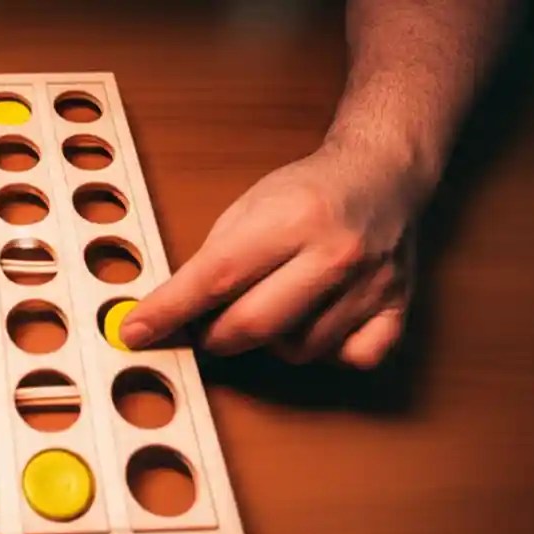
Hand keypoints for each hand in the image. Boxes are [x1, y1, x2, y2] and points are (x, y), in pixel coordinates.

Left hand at [120, 141, 423, 368]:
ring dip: (272, 342)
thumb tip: (166, 315)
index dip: (170, 311)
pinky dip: (328, 352)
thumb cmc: (306, 193)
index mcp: (291, 220)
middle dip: (215, 337)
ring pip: (298, 350)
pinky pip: (353, 359)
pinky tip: (319, 323)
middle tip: (207, 327)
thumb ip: (211, 262)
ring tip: (276, 305)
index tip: (135, 332)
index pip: (215, 278)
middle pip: (253, 325)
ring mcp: (372, 283)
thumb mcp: (247, 209)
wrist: (382, 174)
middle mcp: (335, 252)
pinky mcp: (398, 306)